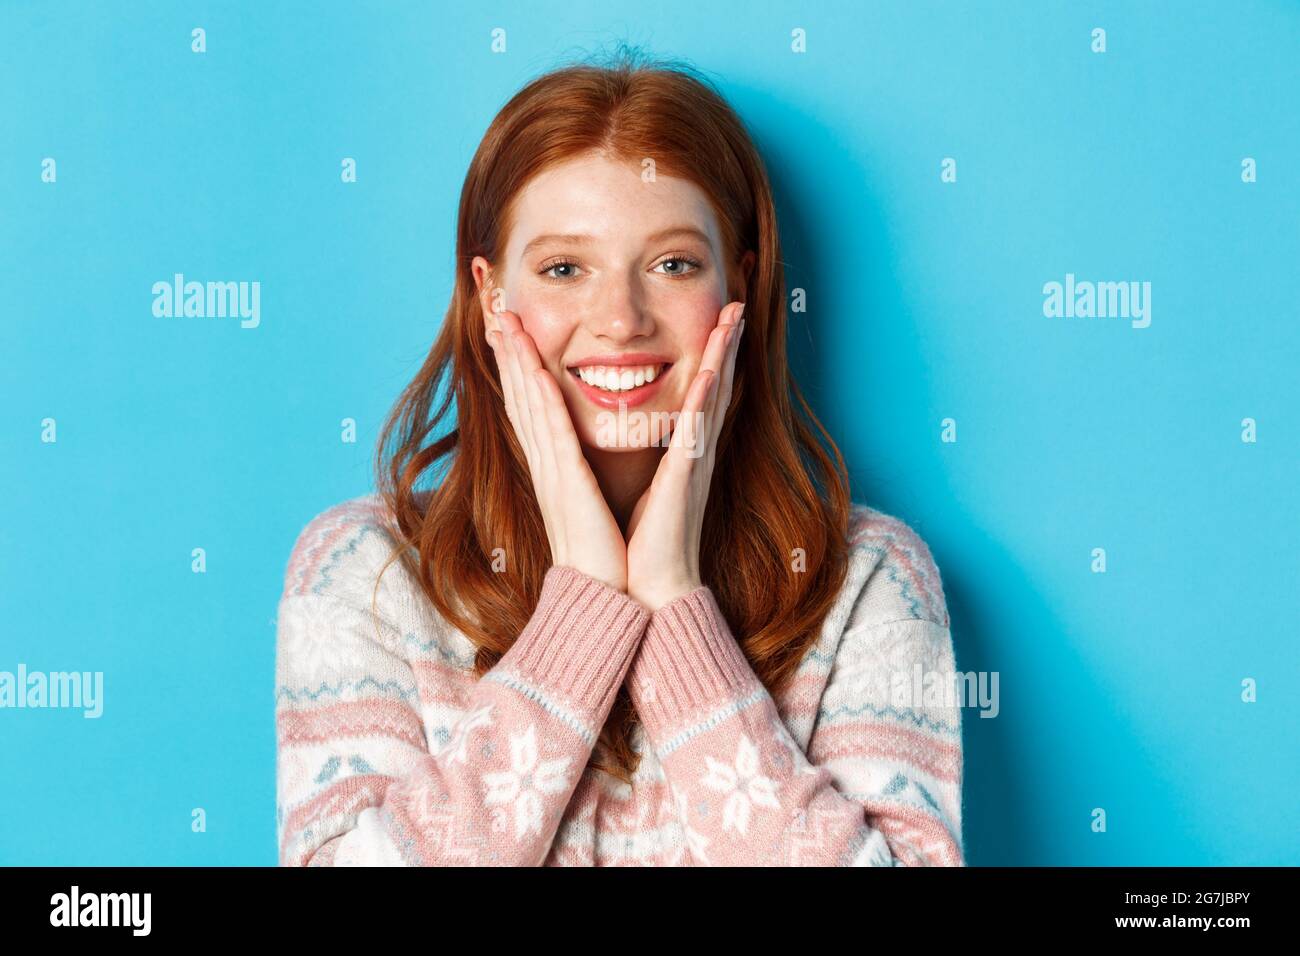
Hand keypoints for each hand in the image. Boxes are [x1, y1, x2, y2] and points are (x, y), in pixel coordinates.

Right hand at [486, 310, 628, 591]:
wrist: (606, 593)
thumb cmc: (608, 549)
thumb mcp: (593, 496)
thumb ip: (585, 467)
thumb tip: (583, 448)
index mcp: (554, 463)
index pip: (529, 400)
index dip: (515, 360)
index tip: (507, 323)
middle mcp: (546, 462)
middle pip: (518, 391)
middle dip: (505, 347)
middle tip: (492, 303)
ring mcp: (552, 472)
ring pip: (528, 403)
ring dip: (516, 358)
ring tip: (504, 318)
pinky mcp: (567, 485)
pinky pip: (552, 433)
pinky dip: (541, 399)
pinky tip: (534, 370)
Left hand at [625, 301, 744, 610]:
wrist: (646, 592)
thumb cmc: (642, 546)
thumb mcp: (644, 489)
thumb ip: (652, 462)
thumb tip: (641, 438)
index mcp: (683, 454)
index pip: (701, 394)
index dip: (713, 355)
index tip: (719, 320)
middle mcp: (695, 455)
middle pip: (718, 386)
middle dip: (727, 344)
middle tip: (736, 303)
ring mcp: (694, 466)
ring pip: (714, 400)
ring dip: (724, 357)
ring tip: (733, 320)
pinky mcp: (683, 482)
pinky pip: (696, 434)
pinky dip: (704, 402)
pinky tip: (712, 373)